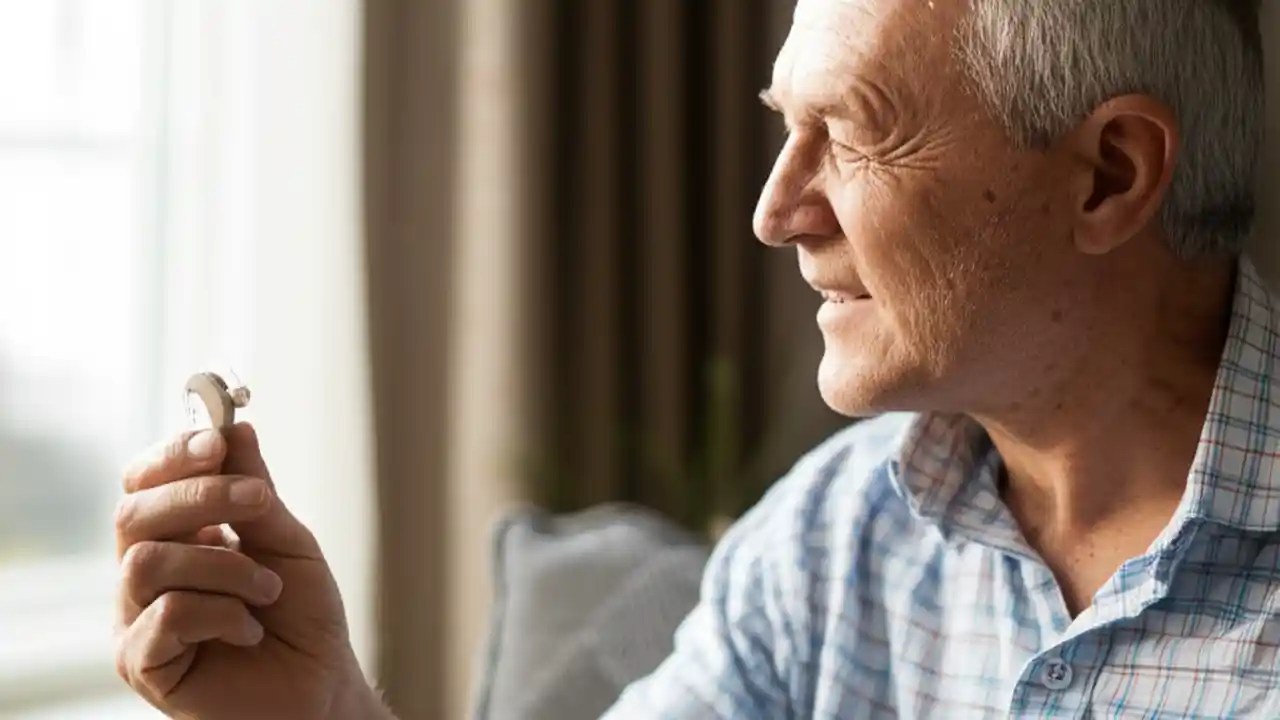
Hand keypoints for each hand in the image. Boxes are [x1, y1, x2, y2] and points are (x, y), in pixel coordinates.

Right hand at [114, 424, 385, 719]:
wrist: (321, 684)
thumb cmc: (301, 614)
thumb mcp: (286, 539)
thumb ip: (255, 489)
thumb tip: (236, 428)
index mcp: (173, 535)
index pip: (143, 481)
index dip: (173, 455)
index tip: (218, 441)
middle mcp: (144, 573)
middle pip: (133, 512)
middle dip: (200, 496)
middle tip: (259, 503)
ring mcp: (136, 618)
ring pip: (147, 561)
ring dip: (225, 565)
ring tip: (268, 589)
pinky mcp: (142, 663)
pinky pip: (167, 614)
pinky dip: (223, 613)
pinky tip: (250, 629)